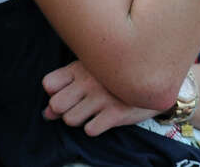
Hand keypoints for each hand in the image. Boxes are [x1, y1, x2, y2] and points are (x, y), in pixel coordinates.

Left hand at [42, 60, 157, 135]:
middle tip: (79, 105)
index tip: (67, 92)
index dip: (54, 92)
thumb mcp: (90, 74)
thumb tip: (46, 113)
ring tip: (93, 111)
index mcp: (80, 67)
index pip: (49, 84)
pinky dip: (95, 128)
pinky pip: (90, 130)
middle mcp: (89, 81)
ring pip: (70, 120)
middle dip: (64, 110)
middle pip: (56, 105)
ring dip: (80, 120)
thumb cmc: (116, 74)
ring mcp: (102, 97)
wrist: (153, 76)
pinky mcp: (116, 113)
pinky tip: (104, 117)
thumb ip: (66, 91)